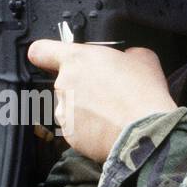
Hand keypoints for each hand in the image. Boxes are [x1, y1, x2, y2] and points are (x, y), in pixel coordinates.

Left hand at [27, 40, 175, 162]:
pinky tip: (109, 128)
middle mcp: (63, 85)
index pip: (40, 51)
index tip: (51, 59)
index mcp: (76, 60)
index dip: (45, 54)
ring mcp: (64, 112)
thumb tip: (124, 58)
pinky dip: (90, 130)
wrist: (146, 133)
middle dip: (82, 86)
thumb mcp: (141, 56)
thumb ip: (123, 53)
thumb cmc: (143, 93)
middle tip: (108, 92)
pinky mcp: (70, 136)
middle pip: (65, 82)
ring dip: (86, 109)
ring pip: (71, 107)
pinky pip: (77, 129)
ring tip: (112, 113)